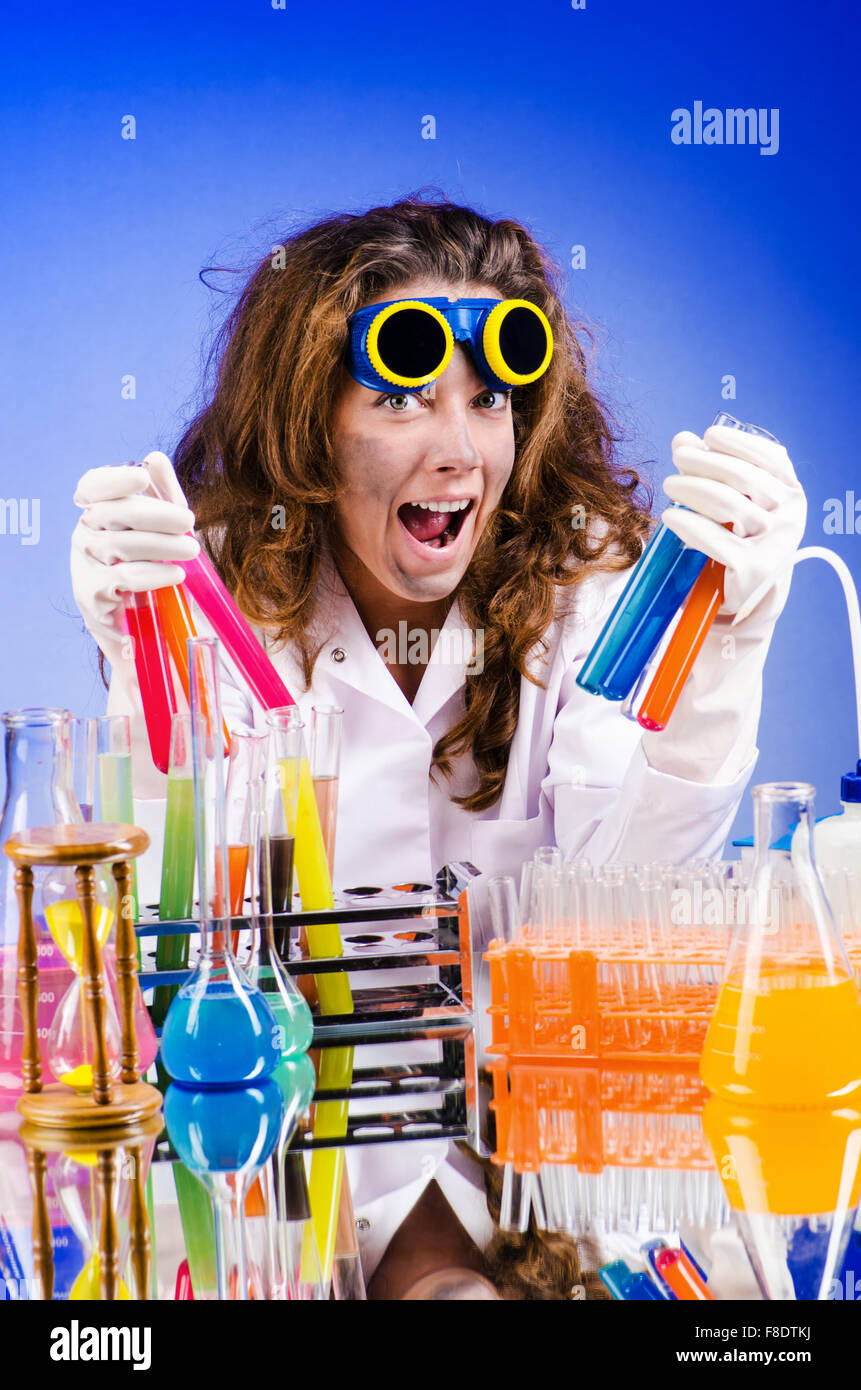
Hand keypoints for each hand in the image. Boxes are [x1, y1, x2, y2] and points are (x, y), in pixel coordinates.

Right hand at [70, 451, 198, 656]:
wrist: (144, 626)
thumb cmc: (154, 567)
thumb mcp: (165, 530)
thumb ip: (163, 494)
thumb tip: (155, 458)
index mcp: (97, 511)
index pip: (93, 486)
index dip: (114, 480)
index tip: (140, 478)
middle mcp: (84, 533)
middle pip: (112, 513)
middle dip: (155, 515)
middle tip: (189, 522)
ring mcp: (83, 564)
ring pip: (122, 546)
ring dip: (163, 546)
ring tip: (192, 551)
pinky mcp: (90, 594)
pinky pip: (124, 578)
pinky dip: (154, 574)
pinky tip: (177, 574)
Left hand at [659, 423, 805, 627]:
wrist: (746, 592)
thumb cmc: (738, 538)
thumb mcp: (731, 500)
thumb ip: (710, 468)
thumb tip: (682, 439)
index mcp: (792, 494)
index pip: (769, 458)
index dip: (737, 442)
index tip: (708, 435)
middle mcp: (791, 515)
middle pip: (742, 477)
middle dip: (705, 462)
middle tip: (678, 458)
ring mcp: (776, 542)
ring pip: (726, 504)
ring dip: (691, 489)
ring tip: (669, 486)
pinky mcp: (754, 567)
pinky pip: (714, 538)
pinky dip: (687, 525)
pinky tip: (670, 518)